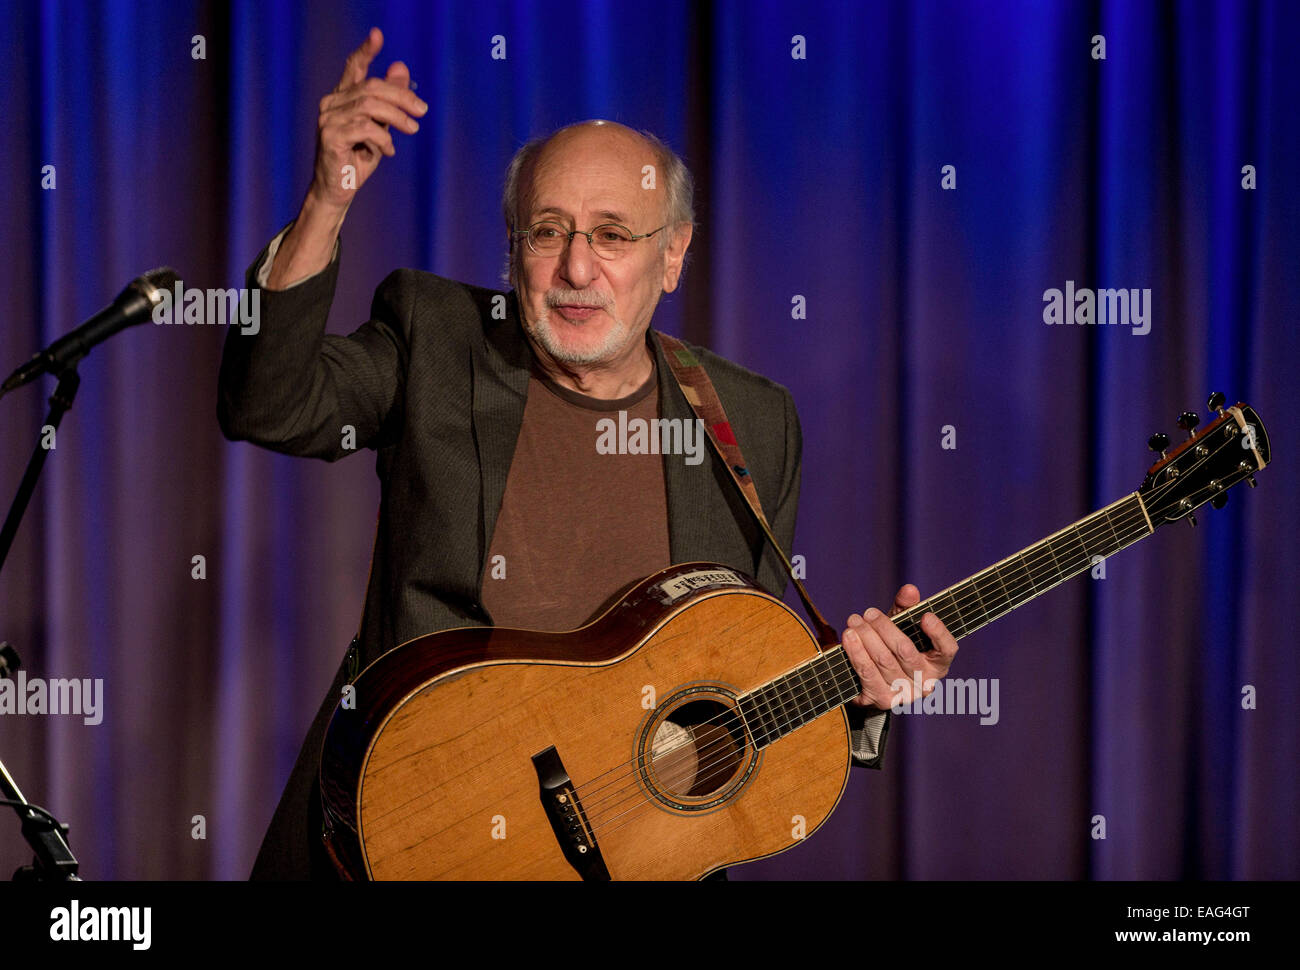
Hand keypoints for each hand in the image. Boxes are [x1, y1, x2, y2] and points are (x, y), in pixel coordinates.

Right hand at [308, 27, 427, 211]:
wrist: (338, 190)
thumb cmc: (358, 159)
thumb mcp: (381, 127)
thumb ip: (390, 101)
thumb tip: (401, 68)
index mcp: (341, 97)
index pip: (353, 67)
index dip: (366, 50)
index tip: (378, 35)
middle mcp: (331, 103)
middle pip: (371, 87)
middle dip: (401, 96)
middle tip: (422, 110)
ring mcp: (328, 118)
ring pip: (370, 106)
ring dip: (396, 118)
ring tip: (412, 130)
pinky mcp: (330, 136)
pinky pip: (364, 128)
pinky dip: (382, 138)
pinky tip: (388, 151)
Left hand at [841, 584, 958, 710]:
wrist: (873, 681)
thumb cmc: (892, 648)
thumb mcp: (901, 626)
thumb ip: (906, 608)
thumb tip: (909, 590)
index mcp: (938, 663)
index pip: (947, 649)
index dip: (938, 633)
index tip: (925, 616)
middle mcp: (925, 682)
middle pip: (906, 651)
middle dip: (884, 628)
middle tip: (868, 612)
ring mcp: (905, 694)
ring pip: (884, 660)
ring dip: (866, 637)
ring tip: (854, 621)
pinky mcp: (882, 700)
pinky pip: (867, 674)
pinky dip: (856, 653)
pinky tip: (848, 638)